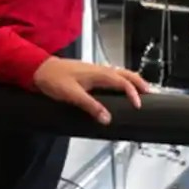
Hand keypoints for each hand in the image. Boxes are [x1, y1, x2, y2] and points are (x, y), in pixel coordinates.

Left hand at [32, 57, 148, 123]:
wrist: (39, 70)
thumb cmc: (54, 80)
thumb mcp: (72, 95)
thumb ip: (90, 106)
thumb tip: (107, 118)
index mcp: (98, 74)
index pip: (123, 82)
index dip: (133, 93)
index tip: (139, 105)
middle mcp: (99, 69)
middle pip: (125, 74)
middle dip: (139, 83)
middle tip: (149, 93)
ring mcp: (94, 69)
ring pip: (119, 73)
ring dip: (131, 80)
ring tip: (139, 90)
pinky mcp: (89, 72)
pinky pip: (111, 74)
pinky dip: (121, 79)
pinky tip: (118, 86)